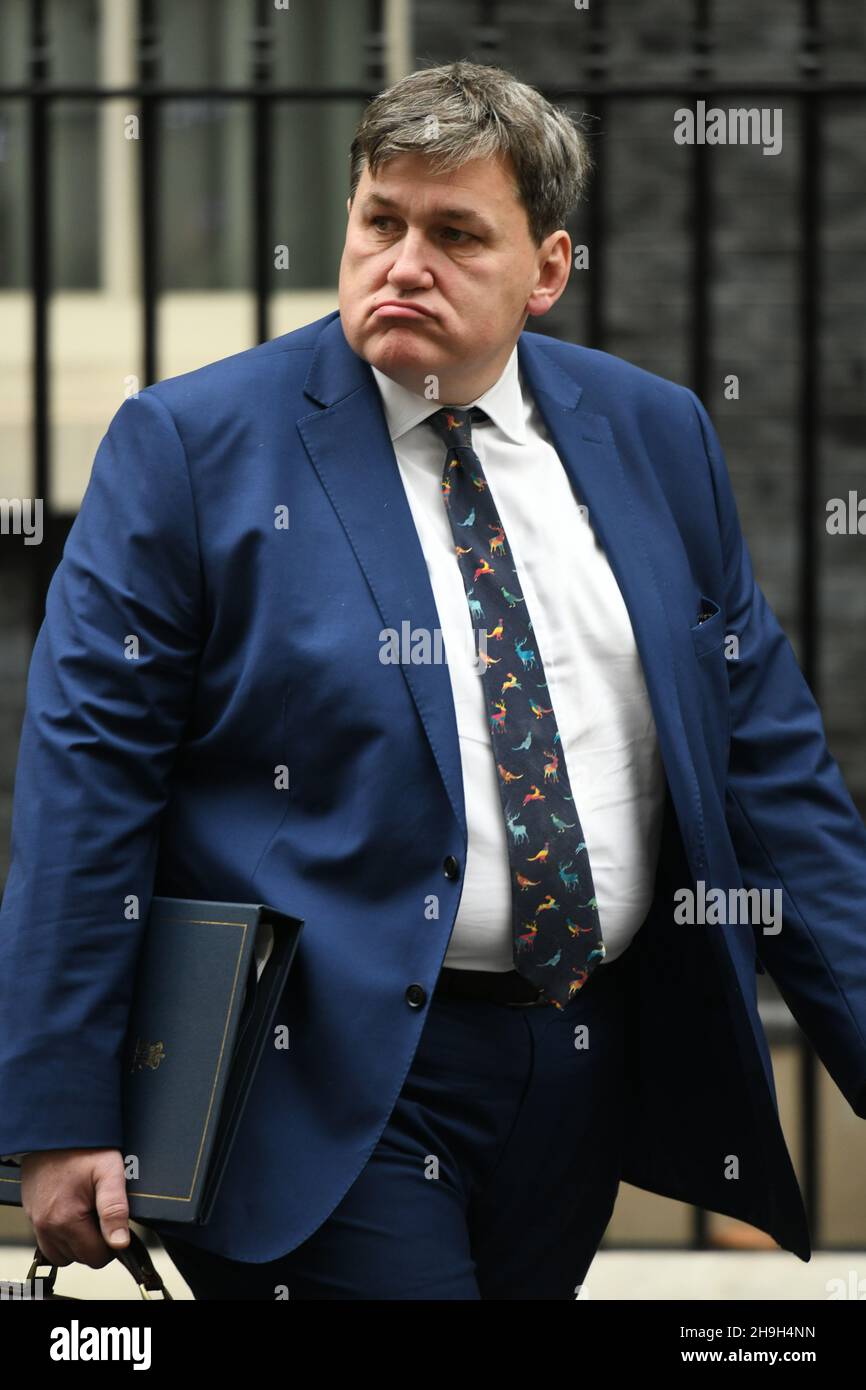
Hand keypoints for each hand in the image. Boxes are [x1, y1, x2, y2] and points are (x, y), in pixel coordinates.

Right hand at [21, 1148, 129, 1268]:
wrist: (54, 1130)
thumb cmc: (83, 1147)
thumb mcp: (109, 1171)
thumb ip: (115, 1209)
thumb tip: (120, 1243)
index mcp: (66, 1219)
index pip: (96, 1257)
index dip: (112, 1243)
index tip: (116, 1222)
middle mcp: (47, 1226)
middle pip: (79, 1257)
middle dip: (96, 1242)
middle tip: (102, 1212)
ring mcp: (36, 1222)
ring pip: (62, 1254)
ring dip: (77, 1242)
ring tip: (88, 1214)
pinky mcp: (32, 1215)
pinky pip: (48, 1241)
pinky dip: (62, 1235)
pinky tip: (74, 1212)